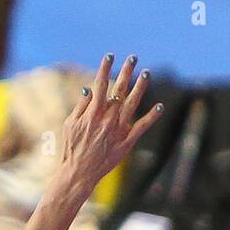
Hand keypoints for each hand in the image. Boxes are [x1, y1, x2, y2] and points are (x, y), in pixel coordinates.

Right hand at [60, 53, 161, 191]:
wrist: (79, 173)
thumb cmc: (71, 148)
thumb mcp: (69, 125)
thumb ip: (80, 106)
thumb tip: (89, 89)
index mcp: (92, 113)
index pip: (100, 85)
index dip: (105, 68)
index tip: (110, 56)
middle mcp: (107, 119)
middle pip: (119, 90)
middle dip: (126, 72)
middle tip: (133, 58)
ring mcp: (118, 130)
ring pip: (133, 104)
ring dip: (141, 87)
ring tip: (146, 73)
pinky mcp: (126, 142)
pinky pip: (142, 127)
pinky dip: (152, 116)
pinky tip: (160, 106)